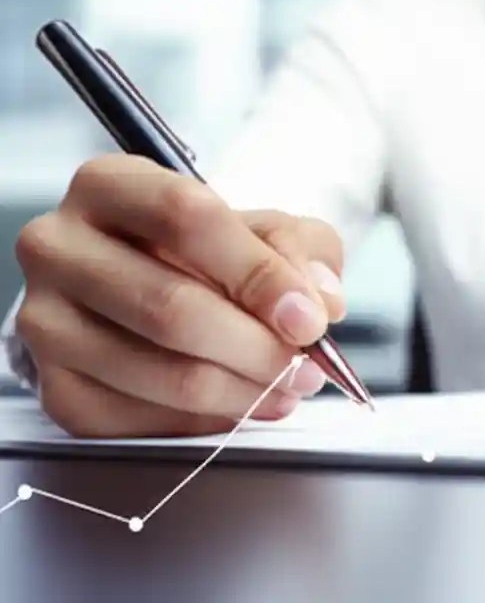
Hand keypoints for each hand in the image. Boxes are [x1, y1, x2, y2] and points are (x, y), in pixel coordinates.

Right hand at [14, 154, 345, 436]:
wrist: (151, 289)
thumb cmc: (208, 254)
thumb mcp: (266, 229)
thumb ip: (300, 252)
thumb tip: (318, 302)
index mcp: (109, 186)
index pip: (186, 217)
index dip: (258, 273)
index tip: (309, 318)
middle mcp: (59, 247)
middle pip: (171, 306)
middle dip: (258, 347)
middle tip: (307, 367)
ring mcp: (46, 321)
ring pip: (161, 371)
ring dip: (243, 391)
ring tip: (287, 387)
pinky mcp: (57, 387)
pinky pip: (142, 419)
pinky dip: (208, 419)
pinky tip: (239, 401)